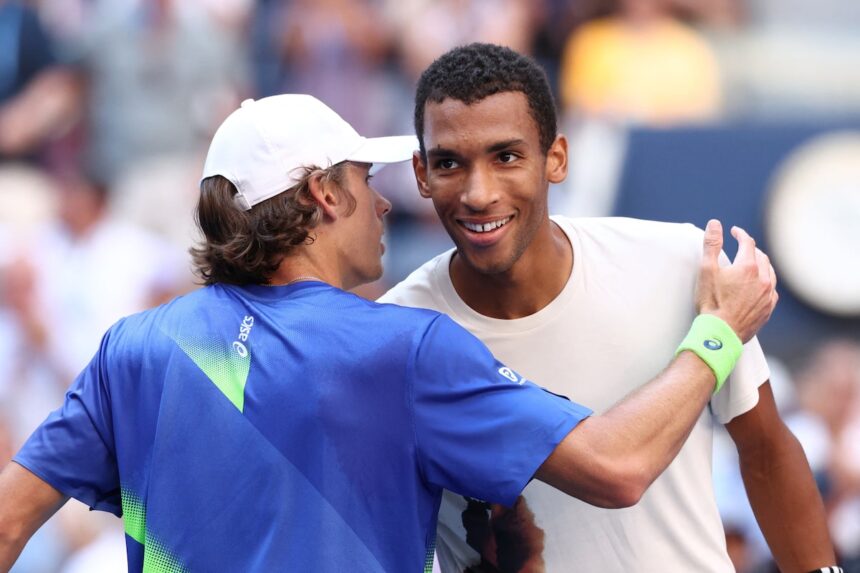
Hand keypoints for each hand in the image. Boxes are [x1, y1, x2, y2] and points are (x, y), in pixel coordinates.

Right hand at [695, 219, 777, 341]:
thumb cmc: (711, 303)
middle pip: (760, 256)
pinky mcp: (768, 309)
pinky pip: (772, 290)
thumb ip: (711, 244)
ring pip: (770, 273)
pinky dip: (766, 282)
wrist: (720, 333)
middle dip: (751, 249)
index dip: (740, 234)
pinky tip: (759, 285)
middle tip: (742, 247)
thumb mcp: (707, 270)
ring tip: (752, 264)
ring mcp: (768, 295)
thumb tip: (715, 224)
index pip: (747, 243)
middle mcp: (763, 279)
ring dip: (761, 265)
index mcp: (748, 267)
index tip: (734, 232)